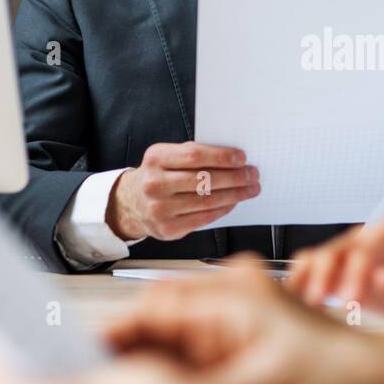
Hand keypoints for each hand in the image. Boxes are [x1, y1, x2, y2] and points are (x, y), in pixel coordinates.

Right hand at [105, 262, 383, 383]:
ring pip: (174, 342)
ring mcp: (242, 318)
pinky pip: (198, 356)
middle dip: (127, 357)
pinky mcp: (249, 342)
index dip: (111, 338)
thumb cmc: (346, 379)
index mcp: (236, 291)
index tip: (78, 363)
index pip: (152, 309)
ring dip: (151, 372)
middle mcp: (235, 295)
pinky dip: (178, 380)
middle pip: (158, 323)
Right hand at [107, 142, 259, 240]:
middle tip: (252, 175)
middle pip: (203, 179)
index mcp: (156, 158)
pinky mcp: (167, 228)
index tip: (241, 158)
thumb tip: (232, 158)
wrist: (131, 203)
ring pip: (206, 201)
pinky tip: (232, 202)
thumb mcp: (167, 157)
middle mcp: (154, 183)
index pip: (194, 155)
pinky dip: (222, 210)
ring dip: (234, 195)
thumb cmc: (158, 176)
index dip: (221, 157)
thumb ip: (194, 155)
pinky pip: (203, 218)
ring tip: (249, 189)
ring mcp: (159, 208)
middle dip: (234, 177)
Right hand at [288, 219, 383, 324]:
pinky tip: (294, 308)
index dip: (355, 275)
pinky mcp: (343, 273)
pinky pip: (314, 273)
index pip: (364, 251)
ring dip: (305, 281)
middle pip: (334, 251)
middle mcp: (366, 237)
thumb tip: (379, 278)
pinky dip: (302, 287)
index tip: (352, 302)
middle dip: (323, 276)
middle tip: (317, 305)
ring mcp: (352, 254)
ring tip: (296, 306)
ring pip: (316, 259)